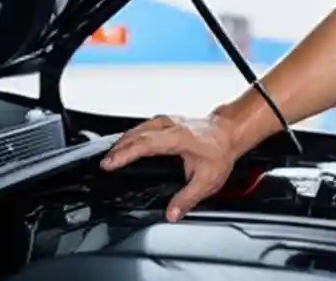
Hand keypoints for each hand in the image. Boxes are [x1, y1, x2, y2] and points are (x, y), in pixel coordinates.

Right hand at [99, 112, 242, 221]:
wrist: (230, 132)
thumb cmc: (220, 151)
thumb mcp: (208, 180)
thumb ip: (188, 198)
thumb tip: (171, 214)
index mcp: (179, 137)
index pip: (146, 144)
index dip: (126, 153)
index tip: (110, 163)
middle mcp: (171, 126)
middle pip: (137, 134)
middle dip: (118, 148)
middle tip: (104, 163)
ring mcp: (168, 121)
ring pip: (139, 128)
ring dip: (123, 141)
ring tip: (110, 156)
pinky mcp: (167, 122)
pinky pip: (143, 127)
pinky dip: (131, 137)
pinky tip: (125, 145)